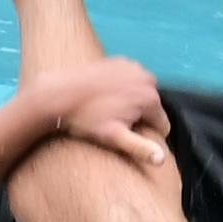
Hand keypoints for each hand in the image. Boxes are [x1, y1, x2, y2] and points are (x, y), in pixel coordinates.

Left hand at [30, 53, 172, 170]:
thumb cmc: (86, 117)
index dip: (146, 134)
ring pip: (142, 93)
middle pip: (152, 107)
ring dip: (132, 101)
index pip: (162, 124)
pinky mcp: (121, 61)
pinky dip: (123, 87)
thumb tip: (161, 159)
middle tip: (115, 121)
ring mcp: (134, 67)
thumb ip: (140, 148)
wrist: (61, 93)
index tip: (126, 134)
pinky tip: (105, 95)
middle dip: (140, 115)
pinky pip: (131, 80)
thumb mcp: (114, 137)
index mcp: (151, 99)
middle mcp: (148, 79)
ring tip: (109, 108)